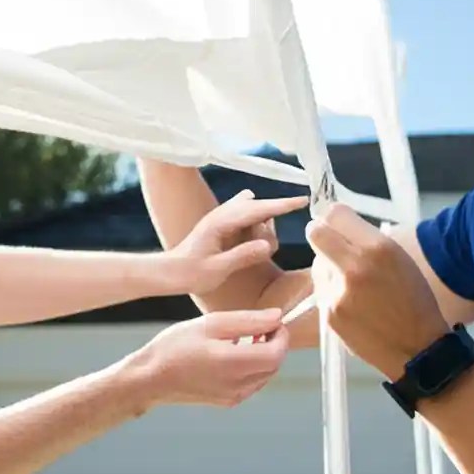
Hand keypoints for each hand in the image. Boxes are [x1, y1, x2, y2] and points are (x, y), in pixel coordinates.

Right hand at [127, 308, 289, 407]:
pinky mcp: (228, 401)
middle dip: (274, 344)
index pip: (277, 353)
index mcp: (234, 364)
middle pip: (274, 365)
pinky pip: (252, 383)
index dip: (281, 335)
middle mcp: (238, 385)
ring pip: (265, 375)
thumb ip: (248, 320)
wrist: (150, 378)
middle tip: (260, 326)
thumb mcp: (211, 324)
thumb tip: (277, 317)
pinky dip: (252, 367)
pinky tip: (233, 353)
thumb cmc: (175, 346)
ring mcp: (234, 396)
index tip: (272, 321)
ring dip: (264, 356)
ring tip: (245, 337)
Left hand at [161, 190, 307, 295]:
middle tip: (268, 245)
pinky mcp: (223, 222)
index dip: (282, 205)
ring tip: (254, 249)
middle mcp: (222, 214)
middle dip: (274, 217)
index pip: (258, 209)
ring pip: (254, 210)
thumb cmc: (190, 273)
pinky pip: (247, 215)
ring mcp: (222, 216)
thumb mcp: (218, 269)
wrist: (170, 272)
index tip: (303, 200)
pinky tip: (252, 239)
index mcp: (221, 222)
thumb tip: (268, 244)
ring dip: (262, 225)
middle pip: (259, 206)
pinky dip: (256, 223)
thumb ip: (242, 256)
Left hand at [306, 204, 449, 380]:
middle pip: (316, 233)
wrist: (418, 349)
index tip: (338, 224)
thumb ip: (367, 239)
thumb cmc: (414, 301)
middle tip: (330, 244)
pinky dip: (332, 292)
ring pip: (317, 264)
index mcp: (379, 248)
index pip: (336, 213)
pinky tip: (353, 304)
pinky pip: (322, 290)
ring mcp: (338, 292)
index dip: (335, 217)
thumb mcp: (400, 259)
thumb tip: (338, 224)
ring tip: (353, 284)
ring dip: (328, 267)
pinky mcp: (329, 314)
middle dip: (321, 235)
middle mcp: (355, 267)